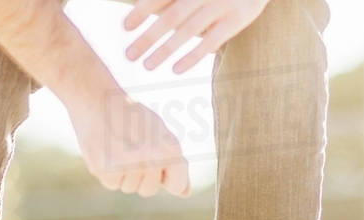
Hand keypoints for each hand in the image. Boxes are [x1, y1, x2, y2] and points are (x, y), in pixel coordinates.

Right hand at [66, 90, 190, 197]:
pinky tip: (106, 151)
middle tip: (131, 148)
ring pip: (130, 188)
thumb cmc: (132, 118)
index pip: (177, 186)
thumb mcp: (160, 134)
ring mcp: (127, 165)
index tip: (155, 162)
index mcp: (170, 148)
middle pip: (149, 190)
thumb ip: (175, 164)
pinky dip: (108, 173)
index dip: (165, 177)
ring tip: (117, 148)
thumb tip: (185, 194)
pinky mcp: (105, 169)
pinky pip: (112, 185)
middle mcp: (151, 158)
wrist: (97, 99)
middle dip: (141, 176)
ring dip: (124, 174)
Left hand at [124, 0, 268, 72]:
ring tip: (147, 66)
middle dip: (148, 37)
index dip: (141, 10)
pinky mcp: (237, 19)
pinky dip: (192, 56)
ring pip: (188, 30)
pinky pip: (212, 41)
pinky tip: (176, 70)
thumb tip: (145, 9)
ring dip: (165, 50)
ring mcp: (221, 4)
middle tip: (129, 55)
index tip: (125, 27)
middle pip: (171, 17)